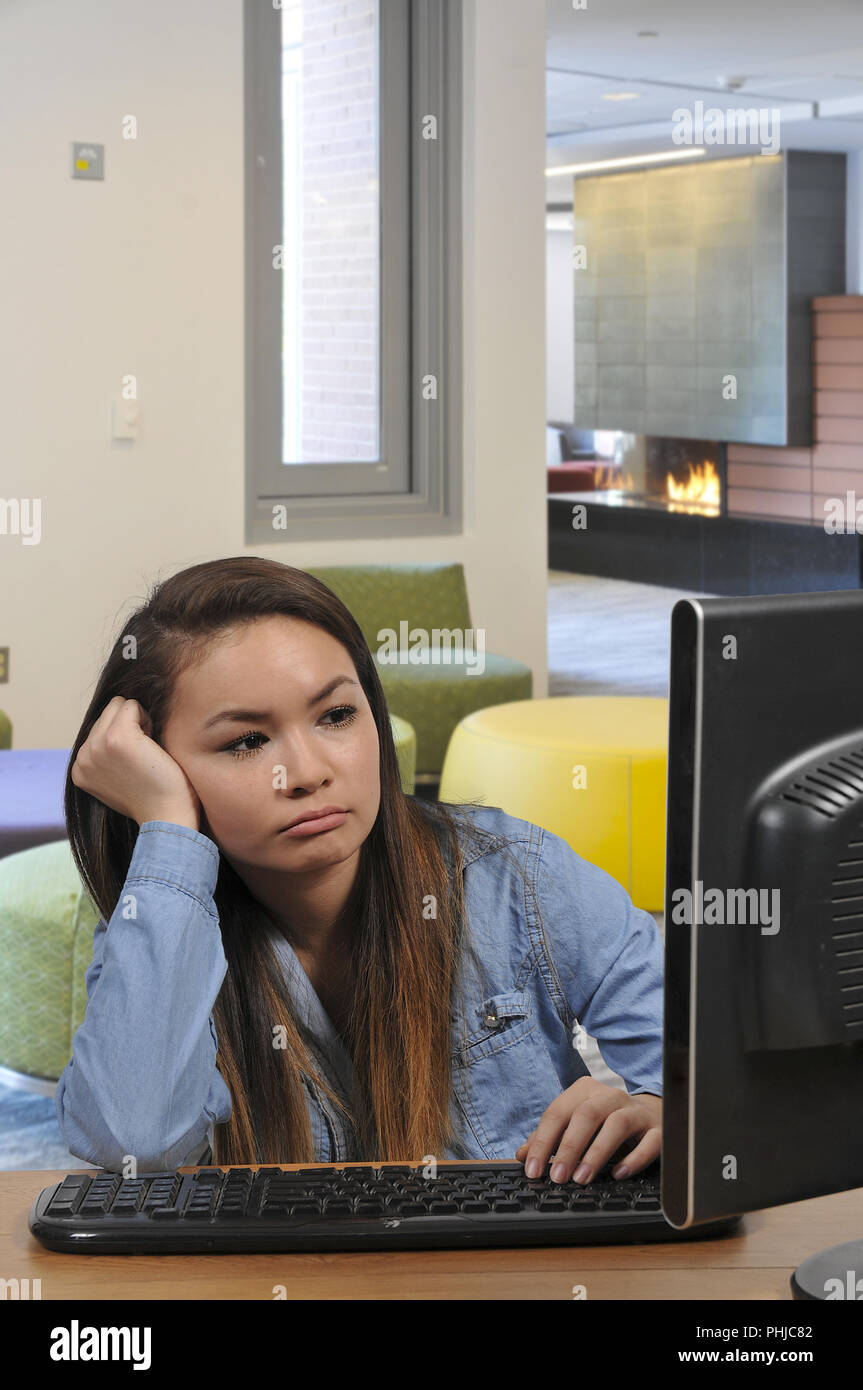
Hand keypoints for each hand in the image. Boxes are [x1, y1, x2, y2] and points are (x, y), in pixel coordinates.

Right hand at [70, 696, 200, 829]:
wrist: (167, 818)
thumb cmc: (154, 798)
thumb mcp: (117, 780)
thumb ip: (106, 758)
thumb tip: (109, 728)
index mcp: (80, 769)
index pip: (98, 728)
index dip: (123, 738)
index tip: (135, 764)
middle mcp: (82, 757)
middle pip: (107, 712)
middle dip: (130, 725)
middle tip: (145, 754)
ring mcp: (96, 746)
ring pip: (118, 704)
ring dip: (138, 720)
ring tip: (147, 750)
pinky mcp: (115, 737)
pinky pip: (131, 705)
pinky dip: (147, 718)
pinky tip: (153, 744)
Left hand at [515, 1077, 661, 1183]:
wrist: (652, 1114)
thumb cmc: (605, 1123)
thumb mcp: (576, 1126)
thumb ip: (550, 1139)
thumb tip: (522, 1155)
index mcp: (585, 1091)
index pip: (558, 1113)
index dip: (542, 1142)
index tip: (532, 1170)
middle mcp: (611, 1096)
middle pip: (587, 1114)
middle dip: (569, 1147)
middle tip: (557, 1177)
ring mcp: (636, 1111)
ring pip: (617, 1124)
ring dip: (597, 1152)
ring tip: (582, 1178)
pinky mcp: (658, 1130)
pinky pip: (649, 1142)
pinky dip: (634, 1159)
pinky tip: (619, 1174)